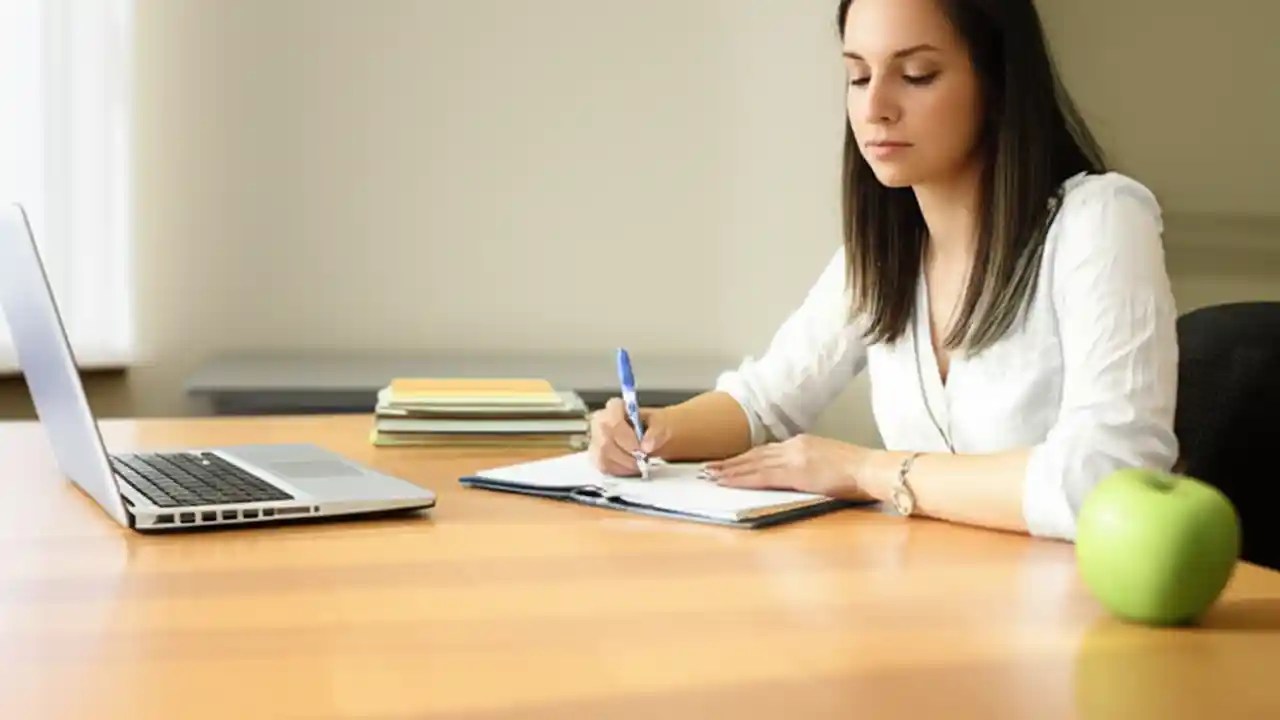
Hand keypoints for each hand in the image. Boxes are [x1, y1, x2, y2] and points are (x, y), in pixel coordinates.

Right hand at [588, 398, 673, 476]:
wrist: (650, 436)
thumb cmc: (652, 426)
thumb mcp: (661, 424)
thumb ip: (656, 432)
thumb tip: (647, 445)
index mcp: (614, 408)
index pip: (612, 419)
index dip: (626, 436)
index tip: (641, 448)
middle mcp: (600, 422)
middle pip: (605, 441)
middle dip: (627, 454)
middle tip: (642, 459)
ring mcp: (596, 440)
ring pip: (604, 456)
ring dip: (625, 464)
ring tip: (640, 464)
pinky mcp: (597, 457)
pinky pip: (605, 467)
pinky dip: (621, 470)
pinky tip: (632, 468)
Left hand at [705, 434, 872, 498]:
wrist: (874, 469)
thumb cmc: (859, 473)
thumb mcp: (829, 462)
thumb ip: (809, 465)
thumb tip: (797, 475)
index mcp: (803, 444)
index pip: (767, 450)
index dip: (745, 457)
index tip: (729, 462)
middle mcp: (794, 446)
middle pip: (755, 454)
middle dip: (731, 462)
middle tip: (708, 468)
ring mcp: (794, 457)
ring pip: (753, 463)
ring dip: (730, 470)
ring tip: (711, 475)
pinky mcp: (795, 472)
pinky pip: (761, 475)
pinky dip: (741, 478)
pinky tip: (727, 482)